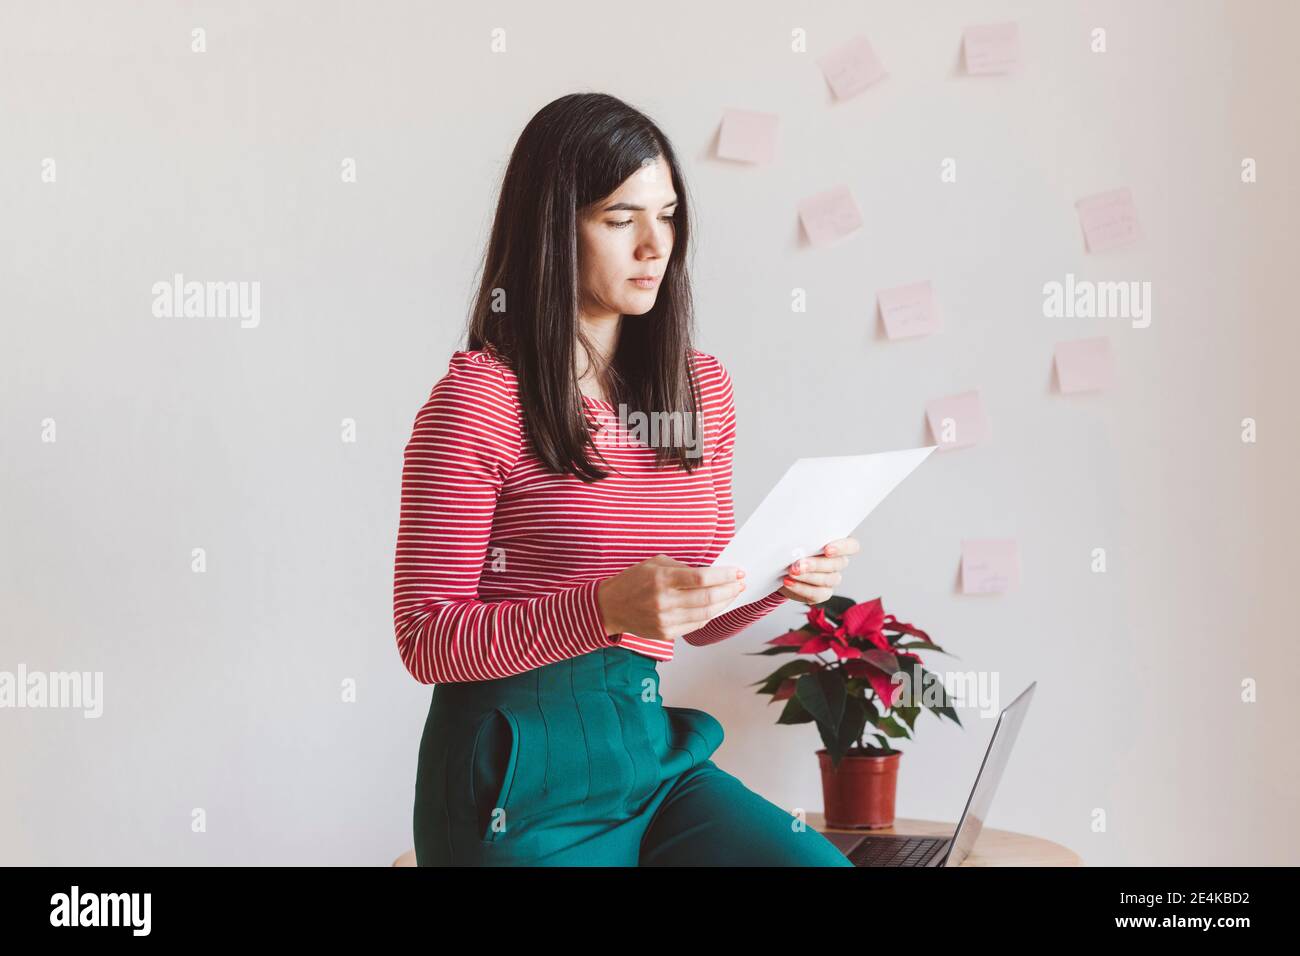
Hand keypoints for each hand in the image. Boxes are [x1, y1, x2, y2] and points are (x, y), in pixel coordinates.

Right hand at [596, 555, 746, 642]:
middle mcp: (664, 601)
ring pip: (706, 614)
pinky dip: (710, 615)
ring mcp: (665, 620)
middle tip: (741, 583)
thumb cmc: (633, 581)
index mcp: (662, 579)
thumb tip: (712, 572)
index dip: (724, 575)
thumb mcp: (655, 564)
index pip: (701, 577)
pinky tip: (717, 606)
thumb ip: (683, 567)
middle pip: (707, 597)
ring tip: (733, 594)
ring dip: (724, 603)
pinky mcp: (666, 633)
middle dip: (730, 589)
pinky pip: (696, 625)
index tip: (737, 571)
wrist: (610, 607)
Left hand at [778, 537, 859, 605]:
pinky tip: (789, 582)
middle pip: (837, 564)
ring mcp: (832, 578)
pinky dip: (801, 588)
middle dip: (816, 564)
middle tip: (799, 564)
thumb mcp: (796, 538)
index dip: (842, 548)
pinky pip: (818, 594)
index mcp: (837, 544)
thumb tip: (797, 537)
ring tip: (791, 572)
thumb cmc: (793, 548)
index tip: (827, 550)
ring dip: (807, 576)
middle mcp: (838, 562)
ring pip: (828, 579)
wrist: (780, 567)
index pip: (851, 546)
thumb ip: (803, 536)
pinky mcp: (822, 593)